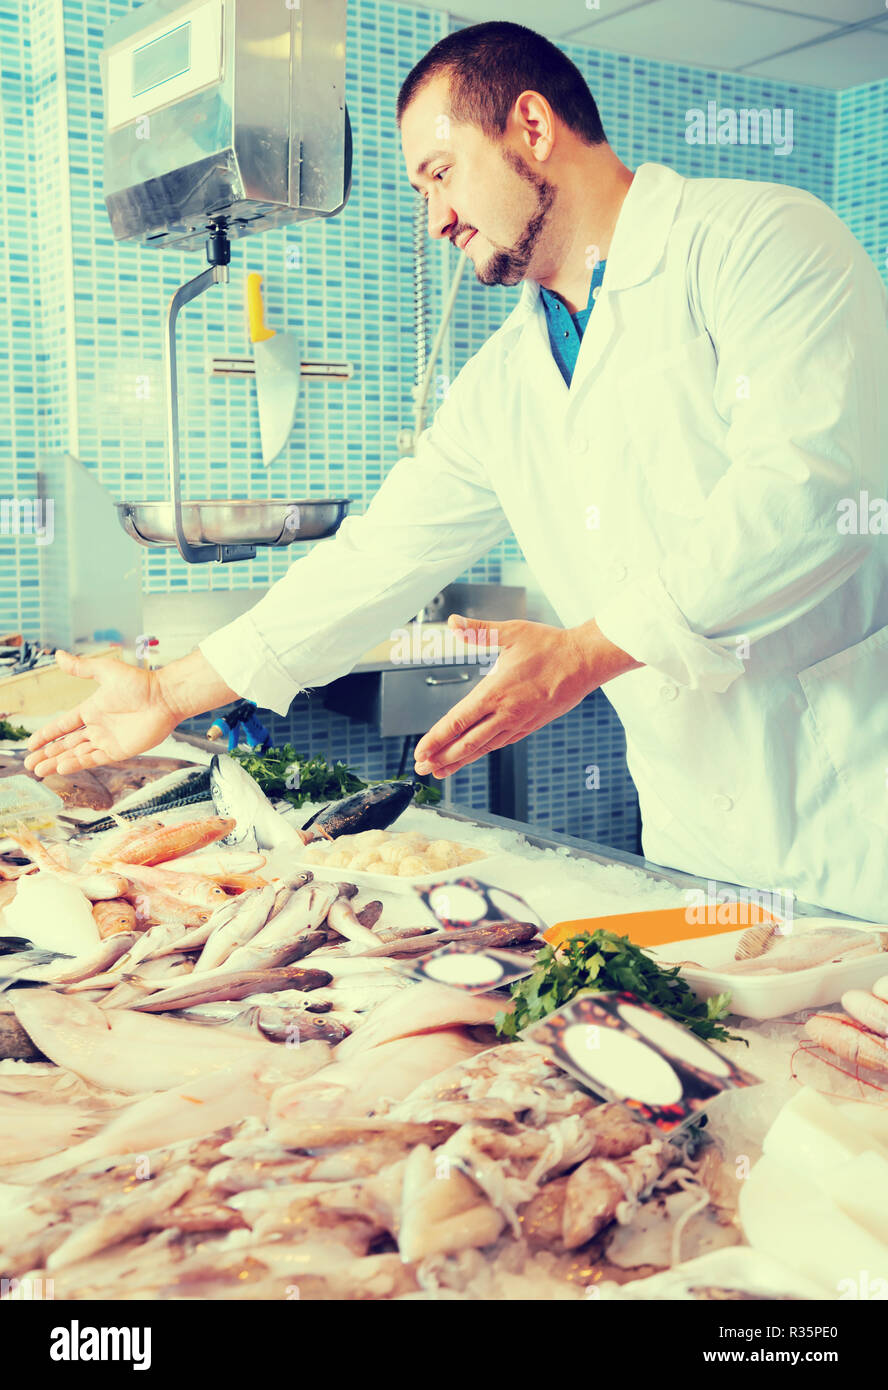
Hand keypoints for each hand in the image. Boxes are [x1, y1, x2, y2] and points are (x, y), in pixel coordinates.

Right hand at [23, 650, 181, 776]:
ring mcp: (108, 740)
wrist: (165, 697)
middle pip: (66, 744)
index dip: (47, 734)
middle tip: (28, 764)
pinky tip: (61, 767)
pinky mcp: (120, 751)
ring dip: (57, 762)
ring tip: (39, 770)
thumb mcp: (106, 672)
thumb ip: (82, 668)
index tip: (31, 743)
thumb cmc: (139, 682)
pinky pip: (94, 759)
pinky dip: (77, 764)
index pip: (63, 725)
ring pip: (76, 755)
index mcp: (91, 709)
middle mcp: (97, 727)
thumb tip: (58, 655)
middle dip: (47, 754)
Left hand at [413, 614, 640, 777]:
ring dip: (459, 760)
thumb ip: (479, 630)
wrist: (586, 662)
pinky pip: (501, 743)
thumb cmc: (551, 646)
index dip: (436, 739)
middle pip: (467, 742)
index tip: (420, 751)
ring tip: (440, 770)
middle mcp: (506, 713)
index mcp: (496, 691)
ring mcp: (519, 723)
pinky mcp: (530, 726)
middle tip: (419, 768)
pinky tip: (472, 755)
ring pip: (483, 748)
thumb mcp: (513, 632)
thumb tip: (453, 621)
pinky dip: (482, 752)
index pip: (458, 721)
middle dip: (440, 757)